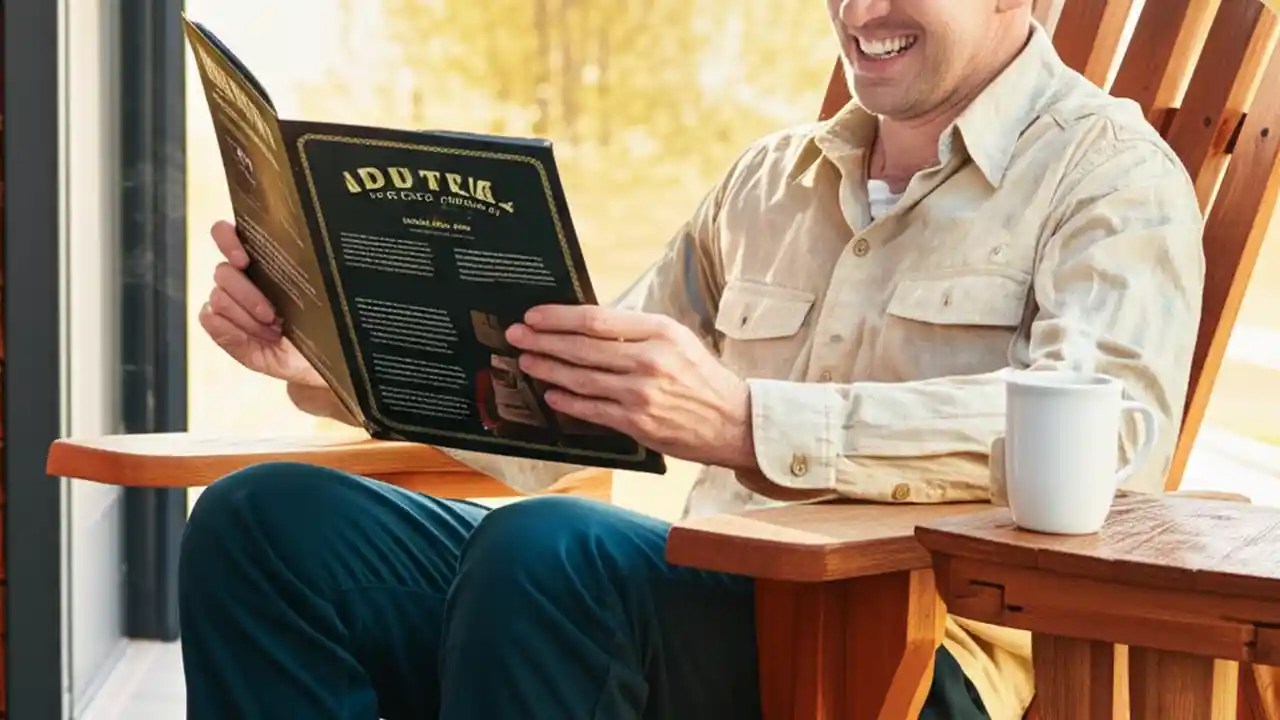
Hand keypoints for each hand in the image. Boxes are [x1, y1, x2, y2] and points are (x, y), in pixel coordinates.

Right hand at [198, 220, 324, 387]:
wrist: (324, 362)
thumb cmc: (324, 325)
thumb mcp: (319, 298)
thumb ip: (298, 274)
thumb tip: (279, 261)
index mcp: (263, 262)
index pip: (226, 234)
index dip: (228, 240)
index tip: (244, 260)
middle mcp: (242, 279)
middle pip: (222, 272)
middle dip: (248, 295)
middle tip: (273, 315)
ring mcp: (230, 304)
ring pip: (218, 298)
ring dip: (246, 318)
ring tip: (272, 331)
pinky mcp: (223, 329)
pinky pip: (210, 320)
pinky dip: (231, 331)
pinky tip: (256, 338)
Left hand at [505, 305, 756, 470]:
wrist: (734, 421)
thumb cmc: (700, 377)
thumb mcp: (676, 340)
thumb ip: (634, 332)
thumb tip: (584, 324)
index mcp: (659, 331)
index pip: (595, 319)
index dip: (558, 317)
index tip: (534, 315)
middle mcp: (649, 359)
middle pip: (581, 347)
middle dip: (542, 340)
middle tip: (516, 335)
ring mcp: (642, 393)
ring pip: (581, 378)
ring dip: (547, 369)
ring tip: (527, 361)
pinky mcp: (637, 422)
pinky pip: (591, 410)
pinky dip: (567, 401)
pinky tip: (551, 394)